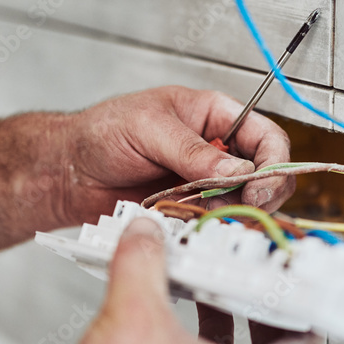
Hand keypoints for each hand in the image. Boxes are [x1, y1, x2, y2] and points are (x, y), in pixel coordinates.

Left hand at [63, 86, 295, 221]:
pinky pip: (217, 223)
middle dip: (261, 193)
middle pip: (267, 175)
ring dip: (233, 212)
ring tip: (202, 209)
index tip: (258, 185)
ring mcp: (208, 184)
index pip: (267, 137)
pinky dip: (211, 227)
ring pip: (246, 204)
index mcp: (215, 116)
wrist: (69, 173)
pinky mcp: (193, 211)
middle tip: (242, 205)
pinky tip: (190, 221)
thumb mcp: (148, 128)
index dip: (273, 162)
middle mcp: (219, 150)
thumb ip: (192, 150)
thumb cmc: (102, 133)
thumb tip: (236, 169)